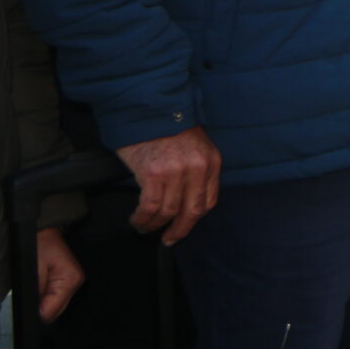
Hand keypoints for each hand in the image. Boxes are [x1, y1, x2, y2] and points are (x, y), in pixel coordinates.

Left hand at [34, 226, 81, 322]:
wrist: (43, 231)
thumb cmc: (39, 245)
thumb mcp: (34, 270)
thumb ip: (38, 293)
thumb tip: (40, 314)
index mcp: (71, 280)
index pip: (54, 311)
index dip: (38, 310)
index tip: (30, 299)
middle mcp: (77, 282)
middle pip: (56, 311)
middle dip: (41, 305)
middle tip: (33, 289)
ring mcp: (74, 282)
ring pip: (56, 306)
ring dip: (44, 300)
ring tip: (38, 283)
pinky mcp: (70, 280)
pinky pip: (57, 297)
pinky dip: (47, 296)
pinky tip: (43, 284)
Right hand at [118, 126, 220, 244]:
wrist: (147, 109)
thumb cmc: (166, 127)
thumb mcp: (194, 146)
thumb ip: (195, 169)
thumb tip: (185, 197)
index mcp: (211, 162)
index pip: (209, 200)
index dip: (195, 218)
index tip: (184, 227)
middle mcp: (198, 168)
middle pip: (192, 210)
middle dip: (180, 229)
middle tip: (169, 240)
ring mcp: (177, 172)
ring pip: (169, 212)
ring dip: (155, 225)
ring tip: (146, 229)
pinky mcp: (154, 174)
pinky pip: (150, 207)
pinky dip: (143, 218)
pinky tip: (138, 220)